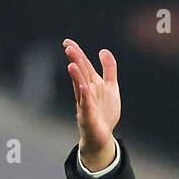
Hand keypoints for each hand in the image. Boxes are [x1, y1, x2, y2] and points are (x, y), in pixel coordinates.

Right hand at [62, 39, 120, 171]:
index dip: (77, 53)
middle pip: (81, 74)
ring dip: (76, 77)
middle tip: (68, 48)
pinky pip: (86, 105)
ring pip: (80, 88)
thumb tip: (103, 50)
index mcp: (92, 84)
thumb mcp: (111, 87)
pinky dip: (84, 97)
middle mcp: (86, 92)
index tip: (67, 42)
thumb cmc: (104, 112)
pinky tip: (83, 88)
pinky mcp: (88, 117)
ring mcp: (86, 104)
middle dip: (75, 61)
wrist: (102, 136)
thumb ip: (109, 69)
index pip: (83, 66)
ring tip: (71, 65)